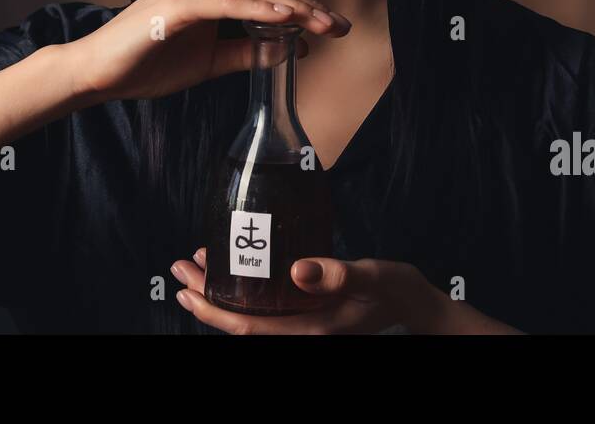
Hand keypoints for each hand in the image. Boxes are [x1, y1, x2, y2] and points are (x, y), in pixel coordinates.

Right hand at [68, 0, 349, 102]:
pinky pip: (229, 2)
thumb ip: (248, 51)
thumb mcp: (209, 61)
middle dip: (308, 6)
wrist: (97, 72)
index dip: (303, 6)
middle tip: (341, 26)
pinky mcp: (177, 1)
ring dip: (294, 8)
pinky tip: (288, 19)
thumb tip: (290, 47)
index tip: (334, 26)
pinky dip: (261, 9)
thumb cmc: (146, 64)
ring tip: (325, 24)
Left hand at [170, 247, 447, 333]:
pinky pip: (265, 303)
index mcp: (309, 328)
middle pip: (241, 320)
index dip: (213, 312)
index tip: (185, 292)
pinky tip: (236, 264)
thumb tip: (296, 271)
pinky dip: (244, 285)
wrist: (416, 303)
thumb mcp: (370, 277)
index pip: (249, 328)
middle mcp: (300, 329)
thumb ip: (336, 275)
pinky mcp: (306, 308)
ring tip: (196, 263)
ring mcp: (302, 321)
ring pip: (250, 311)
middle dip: (206, 296)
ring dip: (221, 290)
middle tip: (178, 268)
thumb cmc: (395, 289)